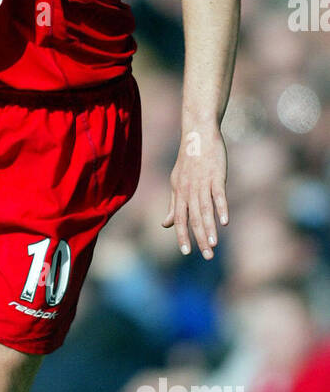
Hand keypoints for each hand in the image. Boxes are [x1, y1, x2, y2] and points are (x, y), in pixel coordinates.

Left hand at [162, 124, 228, 258]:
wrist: (198, 135)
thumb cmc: (188, 161)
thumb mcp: (177, 183)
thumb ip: (173, 205)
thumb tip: (165, 224)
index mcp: (179, 193)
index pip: (179, 219)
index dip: (182, 235)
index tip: (186, 252)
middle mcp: (189, 190)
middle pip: (193, 219)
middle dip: (200, 239)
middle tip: (207, 257)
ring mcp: (203, 184)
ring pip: (205, 210)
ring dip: (209, 228)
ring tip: (214, 245)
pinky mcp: (217, 176)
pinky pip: (218, 195)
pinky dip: (221, 208)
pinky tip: (225, 222)